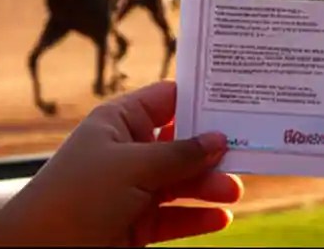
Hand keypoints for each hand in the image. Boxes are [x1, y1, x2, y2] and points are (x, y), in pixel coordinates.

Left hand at [0, 81, 241, 246]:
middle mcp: (128, 151)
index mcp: (120, 122)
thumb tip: (218, 139)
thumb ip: (180, 154)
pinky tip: (220, 217)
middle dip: (212, 149)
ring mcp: (132, 189)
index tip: (238, 100)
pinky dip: (197, 216)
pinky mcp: (135, 224)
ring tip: (233, 191)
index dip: (201, 99)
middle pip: (181, 143)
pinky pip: (174, 216)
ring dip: (209, 185)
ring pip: (181, 182)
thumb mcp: (133, 167)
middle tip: (247, 152)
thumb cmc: (76, 196)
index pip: (168, 100)